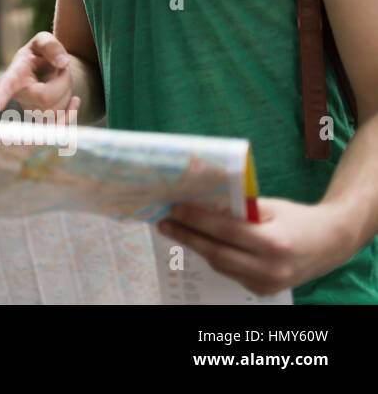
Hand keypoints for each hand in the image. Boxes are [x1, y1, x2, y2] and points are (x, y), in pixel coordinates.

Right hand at [0, 31, 79, 113]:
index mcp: (15, 74)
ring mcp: (30, 111)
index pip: (8, 84)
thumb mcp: (43, 39)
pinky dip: (72, 113)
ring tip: (61, 79)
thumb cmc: (40, 54)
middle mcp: (19, 96)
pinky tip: (75, 100)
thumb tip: (63, 64)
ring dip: (67, 92)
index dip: (1, 95)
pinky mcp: (43, 121)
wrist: (46, 69)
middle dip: (64, 81)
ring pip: (57, 110)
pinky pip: (61, 126)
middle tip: (63, 67)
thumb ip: (51, 45)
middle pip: (47, 97)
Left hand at [157, 198, 355, 295]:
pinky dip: (216, 257)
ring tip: (178, 229)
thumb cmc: (297, 218)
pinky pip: (231, 273)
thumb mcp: (269, 206)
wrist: (330, 242)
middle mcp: (271, 268)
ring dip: (198, 246)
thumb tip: (200, 204)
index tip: (174, 208)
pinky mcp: (264, 290)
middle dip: (187, 236)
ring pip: (221, 265)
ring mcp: (268, 283)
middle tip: (164, 222)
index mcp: (274, 243)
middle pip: (217, 254)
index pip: (225, 231)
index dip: (197, 220)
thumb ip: (237, 208)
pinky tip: (203, 243)